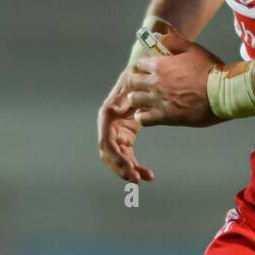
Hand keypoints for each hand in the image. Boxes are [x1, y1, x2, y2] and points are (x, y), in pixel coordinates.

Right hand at [97, 64, 155, 182]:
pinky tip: (148, 174)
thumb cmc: (136, 78)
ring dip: (130, 170)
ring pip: (119, 159)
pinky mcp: (126, 136)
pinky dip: (136, 165)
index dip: (116, 158)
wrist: (142, 75)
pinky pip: (128, 156)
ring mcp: (116, 133)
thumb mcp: (131, 83)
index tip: (129, 168)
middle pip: (110, 155)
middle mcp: (108, 127)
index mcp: (107, 116)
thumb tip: (114, 109)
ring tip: (147, 177)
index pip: (107, 142)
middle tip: (137, 179)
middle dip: (121, 168)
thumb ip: (124, 96)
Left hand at [127, 30, 226, 127]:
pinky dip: (143, 116)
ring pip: (134, 100)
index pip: (139, 64)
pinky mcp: (164, 117)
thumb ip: (174, 41)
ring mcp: (158, 100)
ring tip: (144, 100)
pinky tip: (148, 114)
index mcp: (160, 65)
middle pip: (133, 81)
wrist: (222, 93)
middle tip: (144, 85)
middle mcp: (154, 82)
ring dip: (137, 98)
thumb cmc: (210, 69)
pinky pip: (143, 119)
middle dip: (137, 82)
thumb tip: (159, 35)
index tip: (148, 69)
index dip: (142, 66)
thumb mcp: (193, 49)